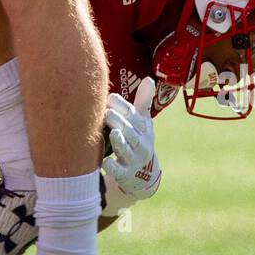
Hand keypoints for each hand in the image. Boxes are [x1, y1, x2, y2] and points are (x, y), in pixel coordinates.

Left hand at [102, 77, 160, 204]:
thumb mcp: (143, 123)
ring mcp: (133, 159)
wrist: (144, 175)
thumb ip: (143, 102)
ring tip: (113, 133)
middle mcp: (140, 143)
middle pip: (130, 131)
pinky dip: (111, 167)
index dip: (123, 106)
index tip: (110, 98)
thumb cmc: (138, 140)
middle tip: (106, 112)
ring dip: (120, 141)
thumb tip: (149, 79)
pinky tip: (104, 162)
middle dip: (119, 121)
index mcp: (143, 128)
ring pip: (125, 150)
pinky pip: (118, 171)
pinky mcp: (124, 174)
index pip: (134, 115)